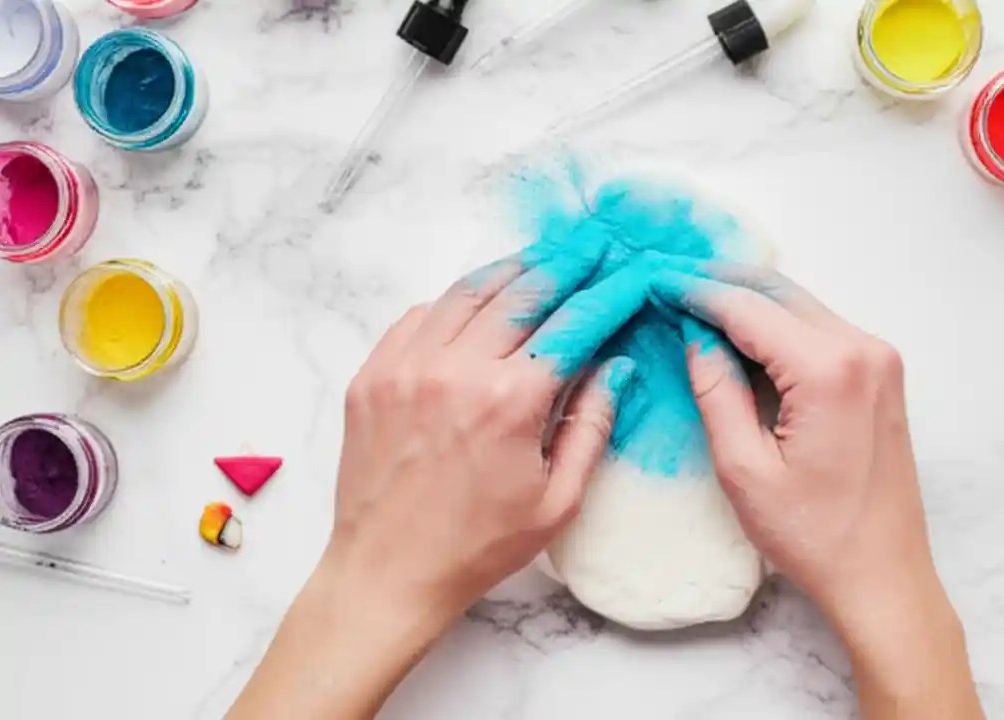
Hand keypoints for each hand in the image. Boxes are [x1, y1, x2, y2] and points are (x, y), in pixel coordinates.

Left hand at [231, 239, 646, 718]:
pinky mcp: (373, 375)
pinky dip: (455, 300)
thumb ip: (592, 426)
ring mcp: (407, 367)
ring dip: (511, 269)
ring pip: (468, 292)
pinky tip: (478, 300)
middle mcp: (457, 369)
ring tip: (542, 256)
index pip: (574, 322)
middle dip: (566, 261)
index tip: (631, 271)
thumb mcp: (557, 500)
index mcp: (511, 401)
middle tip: (593, 242)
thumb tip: (616, 367)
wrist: (387, 571)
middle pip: (522, 290)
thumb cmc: (477, 546)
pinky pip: (420, 315)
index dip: (609, 291)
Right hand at [652, 261, 982, 719]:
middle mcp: (863, 349)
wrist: (883, 575)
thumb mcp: (744, 469)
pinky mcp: (882, 374)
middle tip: (669, 283)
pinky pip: (821, 330)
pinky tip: (741, 339)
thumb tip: (695, 338)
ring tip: (695, 308)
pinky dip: (778, 326)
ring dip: (750, 304)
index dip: (695, 291)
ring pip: (800, 306)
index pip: (748, 307)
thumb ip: (716, 392)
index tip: (654, 279)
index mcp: (829, 369)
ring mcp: (879, 359)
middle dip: (721, 285)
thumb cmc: (813, 535)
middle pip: (779, 293)